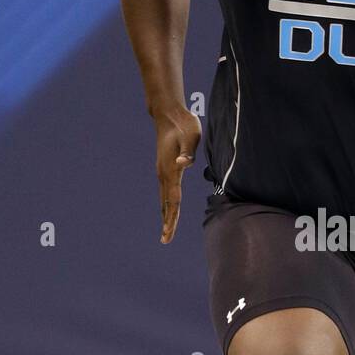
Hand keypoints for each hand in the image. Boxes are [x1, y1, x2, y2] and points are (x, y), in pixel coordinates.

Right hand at [154, 106, 201, 242]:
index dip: (172, 217)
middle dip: (167, 222)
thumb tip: (184, 163)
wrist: (170, 114)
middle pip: (166, 204)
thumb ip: (188, 151)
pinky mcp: (165, 168)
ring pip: (164, 199)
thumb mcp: (191, 136)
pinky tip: (167, 209)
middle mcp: (164, 173)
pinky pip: (165, 191)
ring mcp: (163, 171)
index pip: (173, 199)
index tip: (169, 232)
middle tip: (165, 240)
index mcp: (171, 170)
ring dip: (165, 215)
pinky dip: (166, 204)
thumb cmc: (184, 124)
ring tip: (165, 231)